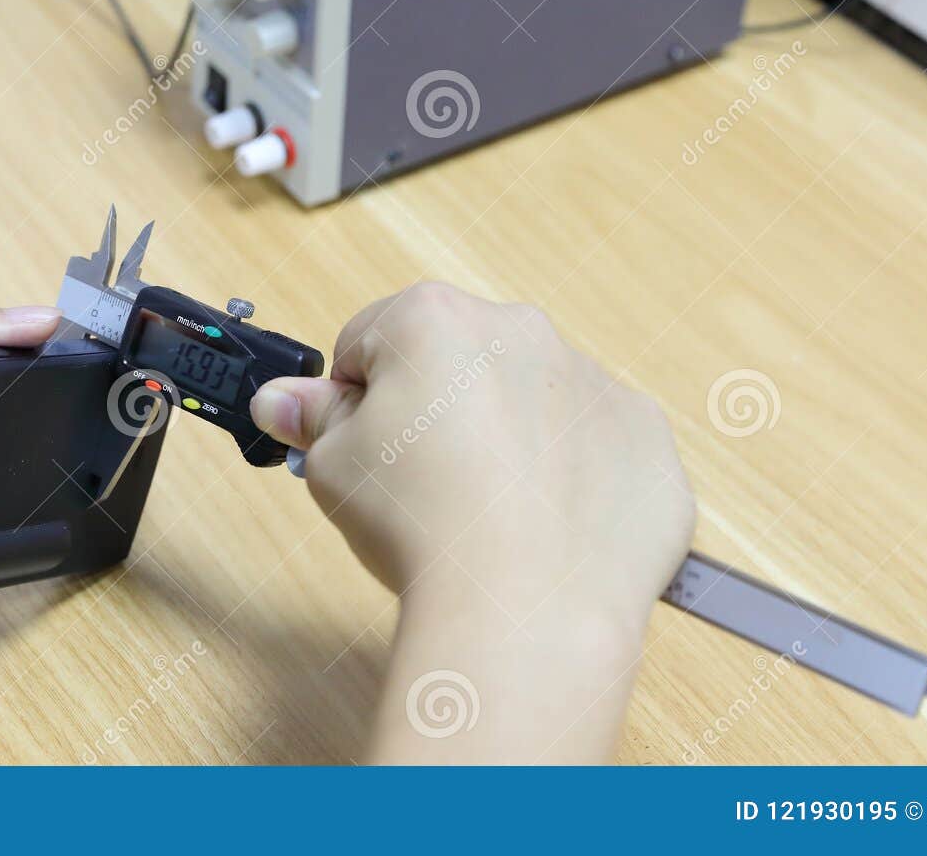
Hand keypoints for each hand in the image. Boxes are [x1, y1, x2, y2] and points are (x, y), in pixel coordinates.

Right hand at [249, 283, 693, 761]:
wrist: (525, 607)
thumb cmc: (422, 527)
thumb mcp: (333, 470)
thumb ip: (312, 421)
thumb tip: (282, 401)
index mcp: (431, 319)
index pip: (369, 344)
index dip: (355, 402)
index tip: (363, 450)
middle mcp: (518, 331)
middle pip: (456, 364)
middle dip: (437, 413)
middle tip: (422, 490)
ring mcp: (591, 381)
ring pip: (530, 402)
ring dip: (508, 442)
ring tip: (487, 519)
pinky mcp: (644, 436)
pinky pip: (595, 447)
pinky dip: (572, 480)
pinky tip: (546, 530)